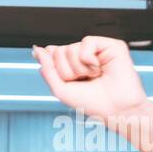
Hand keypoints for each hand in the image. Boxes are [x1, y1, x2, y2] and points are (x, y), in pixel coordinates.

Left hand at [33, 36, 150, 122]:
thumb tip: (37, 49)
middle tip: (82, 81)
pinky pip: (87, 42)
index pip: (51, 55)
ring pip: (71, 48)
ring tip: (93, 76)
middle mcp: (82, 56)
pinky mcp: (110, 44)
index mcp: (71, 65)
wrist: (115, 109)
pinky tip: (98, 68)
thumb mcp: (60, 89)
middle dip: (66, 72)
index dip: (53, 67)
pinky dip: (89, 59)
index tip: (66, 79)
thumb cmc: (91, 102)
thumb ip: (47, 69)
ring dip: (79, 68)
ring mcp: (96, 49)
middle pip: (59, 52)